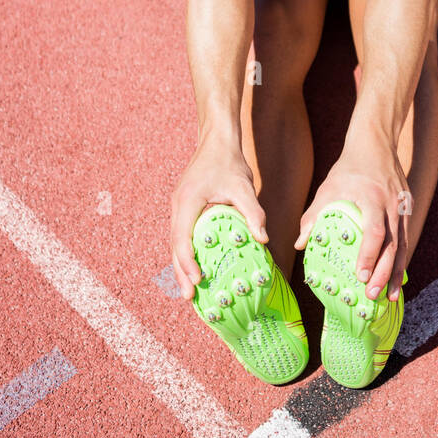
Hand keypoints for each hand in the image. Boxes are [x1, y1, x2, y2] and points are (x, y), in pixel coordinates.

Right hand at [170, 134, 266, 299]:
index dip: (188, 262)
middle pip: (174, 246)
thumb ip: (252, 213)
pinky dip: (186, 253)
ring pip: (176, 242)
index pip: (182, 239)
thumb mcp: (243, 187)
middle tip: (189, 298)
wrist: (217, 140)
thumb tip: (263, 240)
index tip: (197, 281)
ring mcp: (179, 207)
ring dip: (182, 265)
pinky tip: (196, 265)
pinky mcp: (185, 207)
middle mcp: (178, 207)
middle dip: (181, 272)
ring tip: (190, 289)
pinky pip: (182, 235)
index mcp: (187, 202)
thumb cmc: (229, 161)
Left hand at [295, 135, 410, 300]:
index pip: (374, 231)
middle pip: (392, 245)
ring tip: (387, 296)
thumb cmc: (348, 168)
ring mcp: (402, 209)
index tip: (360, 275)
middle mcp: (392, 205)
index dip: (369, 255)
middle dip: (383, 272)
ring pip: (403, 246)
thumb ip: (313, 216)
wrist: (376, 144)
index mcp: (373, 198)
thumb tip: (300, 245)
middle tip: (371, 295)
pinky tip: (394, 278)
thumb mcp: (328, 188)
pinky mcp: (407, 211)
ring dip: (395, 272)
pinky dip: (400, 260)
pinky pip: (405, 240)